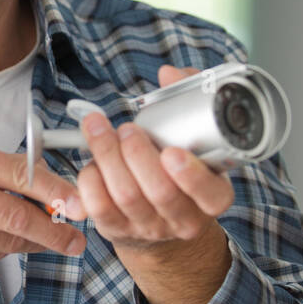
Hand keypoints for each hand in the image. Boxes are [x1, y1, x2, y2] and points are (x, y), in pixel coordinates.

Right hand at [0, 138, 85, 280]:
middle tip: (75, 240)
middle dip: (54, 231)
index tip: (80, 204)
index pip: (20, 173)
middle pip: (18, 214)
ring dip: (27, 242)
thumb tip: (53, 190)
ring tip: (33, 240)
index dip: (56, 191)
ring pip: (8, 239)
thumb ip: (0, 172)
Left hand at [63, 64, 234, 251]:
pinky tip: (92, 159)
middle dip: (137, 154)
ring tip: (99, 130)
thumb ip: (186, 103)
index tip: (172, 152)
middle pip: (160, 191)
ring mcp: (149, 227)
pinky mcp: (116, 229)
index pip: (211, 195)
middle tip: (127, 129)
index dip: (192, 175)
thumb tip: (170, 74)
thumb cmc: (175, 172)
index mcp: (213, 196)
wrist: (160, 222)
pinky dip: (90, 178)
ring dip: (108, 156)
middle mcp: (184, 218)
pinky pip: (98, 206)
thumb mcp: (192, 143)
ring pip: (125, 196)